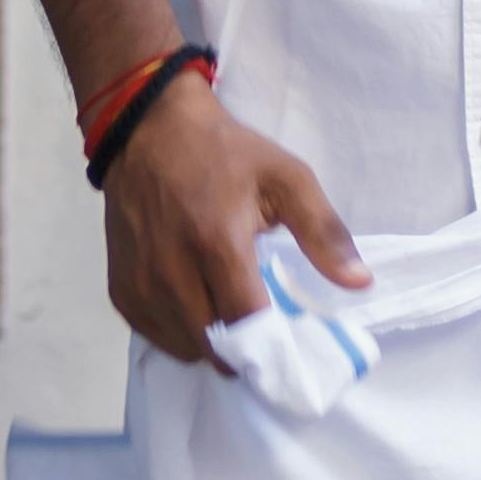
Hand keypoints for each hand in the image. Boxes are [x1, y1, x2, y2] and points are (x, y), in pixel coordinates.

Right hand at [103, 71, 371, 369]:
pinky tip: (197, 300)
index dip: (273, 345)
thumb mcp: (286, 176)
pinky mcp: (120, 292)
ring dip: (213, 343)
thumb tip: (360, 284)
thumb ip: (324, 231)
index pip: (248, 327)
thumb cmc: (225, 153)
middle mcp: (172, 272)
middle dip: (245, 350)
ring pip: (186, 349)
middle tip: (262, 327)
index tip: (290, 343)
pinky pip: (158, 337)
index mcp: (217, 243)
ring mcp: (141, 285)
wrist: (149, 129)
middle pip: (216, 349)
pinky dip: (182, 332)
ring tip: (228, 306)